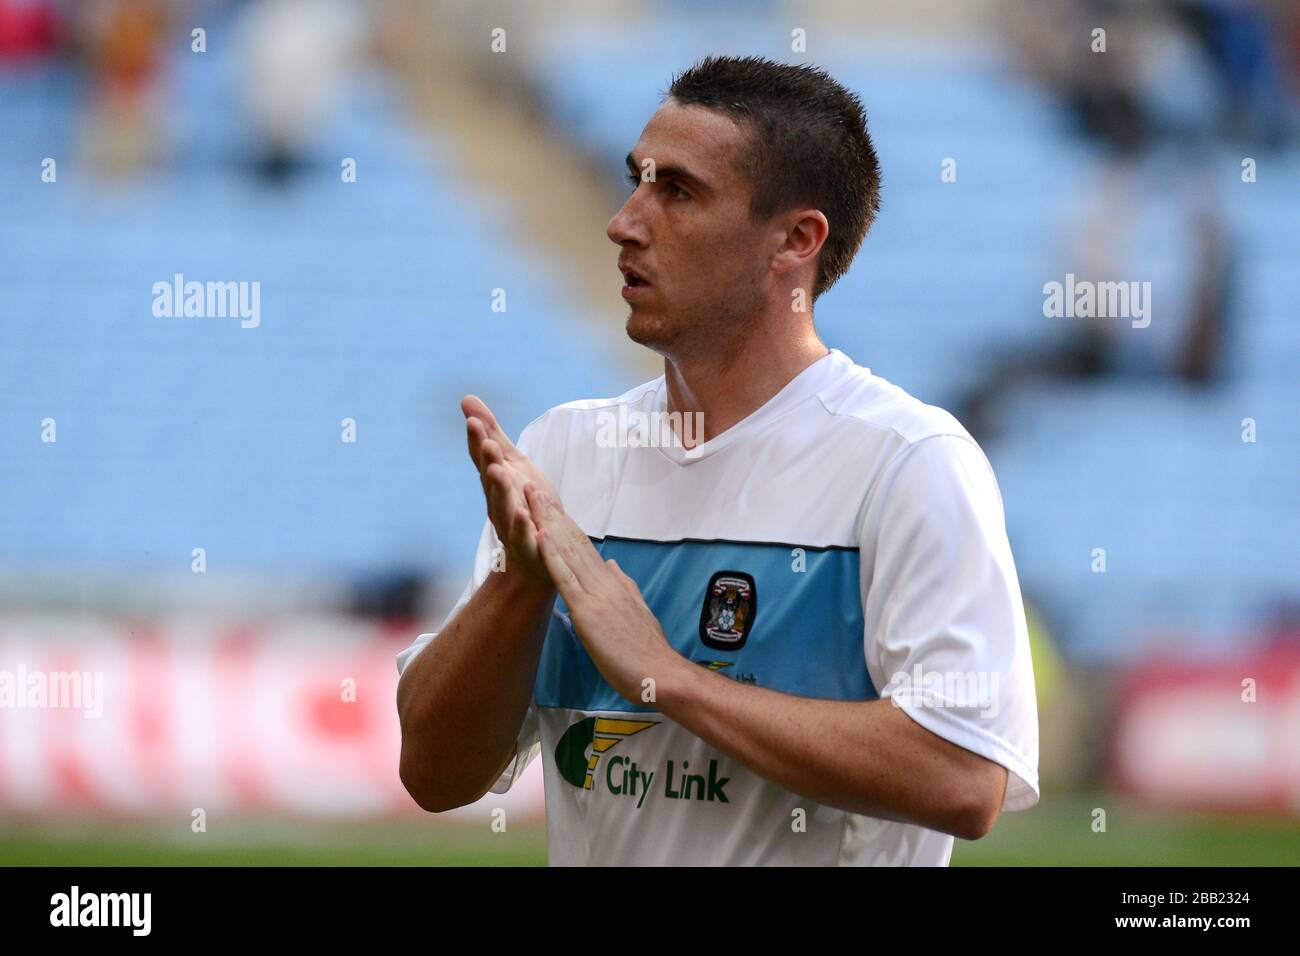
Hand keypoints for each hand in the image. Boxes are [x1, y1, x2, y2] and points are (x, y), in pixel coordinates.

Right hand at [462, 395, 558, 586]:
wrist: (534, 555)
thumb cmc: (522, 503)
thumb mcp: (512, 464)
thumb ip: (492, 434)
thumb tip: (466, 398)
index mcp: (495, 482)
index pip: (484, 459)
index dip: (478, 441)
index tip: (474, 420)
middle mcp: (497, 502)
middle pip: (491, 480)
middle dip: (488, 460)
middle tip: (487, 441)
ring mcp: (510, 525)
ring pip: (503, 506)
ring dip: (500, 489)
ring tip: (499, 471)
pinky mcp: (528, 545)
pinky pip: (525, 535)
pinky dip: (524, 526)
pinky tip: (525, 514)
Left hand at [524, 482, 680, 703]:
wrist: (659, 672)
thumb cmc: (647, 650)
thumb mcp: (636, 610)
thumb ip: (623, 585)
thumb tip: (611, 564)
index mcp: (611, 582)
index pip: (583, 545)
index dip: (564, 521)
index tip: (549, 501)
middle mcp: (603, 580)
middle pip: (572, 539)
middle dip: (551, 511)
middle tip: (533, 484)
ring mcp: (595, 593)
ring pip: (567, 550)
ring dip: (547, 521)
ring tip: (531, 496)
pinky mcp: (587, 611)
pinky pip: (566, 578)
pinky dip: (551, 555)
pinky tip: (539, 535)